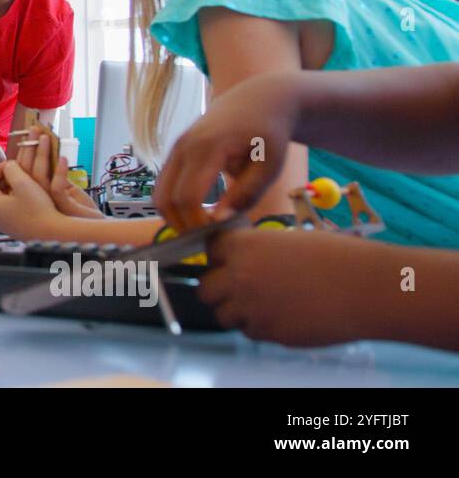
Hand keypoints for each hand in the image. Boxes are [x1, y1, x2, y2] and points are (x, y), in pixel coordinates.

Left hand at [0, 160, 67, 239]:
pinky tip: (28, 197)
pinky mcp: (10, 226)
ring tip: (25, 184)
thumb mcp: (23, 182)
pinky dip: (14, 198)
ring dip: (10, 187)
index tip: (12, 166)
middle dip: (4, 177)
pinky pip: (6, 207)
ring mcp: (0, 222)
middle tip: (20, 173)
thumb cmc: (38, 209)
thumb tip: (8, 166)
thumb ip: (11, 169)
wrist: (53, 233)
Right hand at [15, 128, 103, 218]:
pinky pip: (57, 188)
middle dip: (29, 147)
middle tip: (33, 129)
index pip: (24, 170)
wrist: (94, 227)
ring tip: (45, 138)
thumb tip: (49, 152)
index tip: (28, 135)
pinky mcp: (63, 207)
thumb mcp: (65, 188)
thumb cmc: (79, 210)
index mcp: (35, 194)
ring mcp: (48, 204)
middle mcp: (37, 200)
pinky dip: (60, 172)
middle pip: (26, 171)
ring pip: (38, 177)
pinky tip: (63, 158)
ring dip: (42, 154)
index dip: (24, 152)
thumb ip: (55, 174)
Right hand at [154, 73, 299, 232]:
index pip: (188, 196)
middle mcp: (184, 146)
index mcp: (208, 147)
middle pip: (166, 198)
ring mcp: (176, 147)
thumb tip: (219, 221)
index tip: (216, 236)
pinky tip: (199, 211)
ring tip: (203, 226)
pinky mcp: (176, 151)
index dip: (196, 223)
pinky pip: (164, 184)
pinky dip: (174, 203)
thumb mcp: (270, 167)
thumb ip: (245, 194)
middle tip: (208, 237)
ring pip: (159, 193)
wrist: (260, 98)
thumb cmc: (269, 133)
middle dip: (182, 225)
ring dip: (175, 215)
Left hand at [200, 229, 369, 346]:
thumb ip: (257, 251)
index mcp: (244, 246)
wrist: (368, 288)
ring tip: (264, 303)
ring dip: (237, 311)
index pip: (210, 249)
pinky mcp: (267, 332)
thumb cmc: (336, 257)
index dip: (219, 255)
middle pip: (205, 288)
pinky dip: (259, 326)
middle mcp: (239, 276)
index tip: (229, 259)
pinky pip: (249, 331)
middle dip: (219, 288)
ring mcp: (251, 307)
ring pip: (223, 315)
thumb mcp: (288, 241)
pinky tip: (282, 315)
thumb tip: (240, 261)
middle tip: (241, 287)